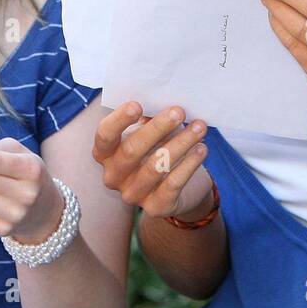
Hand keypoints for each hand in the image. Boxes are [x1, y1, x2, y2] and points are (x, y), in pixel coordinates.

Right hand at [92, 102, 212, 219]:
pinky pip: (173, 184)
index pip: (105, 135)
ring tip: (199, 127)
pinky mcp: (155, 207)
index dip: (119, 120)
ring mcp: (132, 194)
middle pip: (132, 150)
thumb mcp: (149, 132)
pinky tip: (202, 149)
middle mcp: (113, 176)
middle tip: (179, 111)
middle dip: (158, 128)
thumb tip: (163, 100)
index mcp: (106, 153)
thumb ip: (149, 118)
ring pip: (156, 166)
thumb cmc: (158, 148)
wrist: (177, 186)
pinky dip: (189, 164)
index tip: (137, 105)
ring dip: (181, 143)